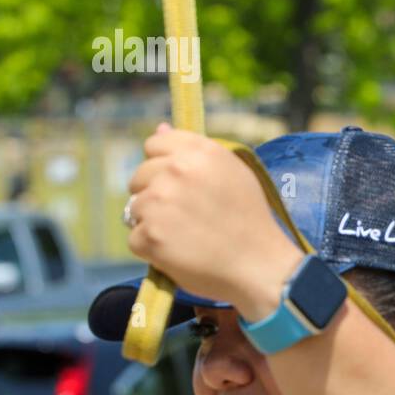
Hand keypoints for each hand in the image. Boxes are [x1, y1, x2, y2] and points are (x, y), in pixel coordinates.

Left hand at [126, 125, 302, 310]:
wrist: (260, 266)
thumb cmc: (250, 221)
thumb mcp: (234, 174)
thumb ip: (195, 152)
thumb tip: (159, 129)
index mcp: (199, 152)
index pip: (154, 145)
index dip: (163, 165)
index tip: (179, 184)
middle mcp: (176, 171)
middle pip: (139, 176)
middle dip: (155, 194)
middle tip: (186, 216)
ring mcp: (159, 203)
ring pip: (134, 208)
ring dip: (152, 222)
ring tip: (186, 236)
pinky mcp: (149, 235)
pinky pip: (135, 238)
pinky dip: (152, 248)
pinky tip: (179, 252)